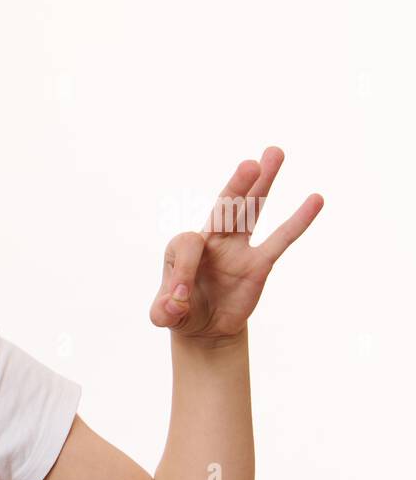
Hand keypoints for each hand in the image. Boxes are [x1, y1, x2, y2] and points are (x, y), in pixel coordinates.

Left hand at [151, 146, 322, 343]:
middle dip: (235, 187)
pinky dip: (297, 221)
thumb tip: (176, 304)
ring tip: (275, 152)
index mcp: (183, 247)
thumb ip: (163, 311)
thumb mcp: (163, 316)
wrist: (205, 327)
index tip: (178, 298)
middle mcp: (212, 240)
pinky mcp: (259, 264)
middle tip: (250, 163)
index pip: (187, 244)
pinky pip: (281, 240)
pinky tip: (315, 200)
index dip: (183, 269)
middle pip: (224, 206)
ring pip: (251, 211)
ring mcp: (237, 248)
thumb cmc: (181, 313)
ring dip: (263, 184)